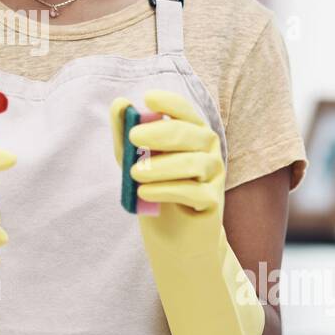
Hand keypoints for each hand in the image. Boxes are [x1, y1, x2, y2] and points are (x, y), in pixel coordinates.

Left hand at [109, 89, 224, 214]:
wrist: (173, 236)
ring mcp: (214, 173)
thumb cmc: (155, 189)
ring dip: (160, 167)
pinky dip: (166, 191)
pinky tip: (145, 193)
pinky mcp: (213, 200)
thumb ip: (125, 132)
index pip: (185, 110)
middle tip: (132, 137)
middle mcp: (207, 147)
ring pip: (192, 163)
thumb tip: (119, 103)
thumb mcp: (133, 159)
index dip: (169, 102)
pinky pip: (193, 191)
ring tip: (134, 174)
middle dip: (159, 133)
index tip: (148, 98)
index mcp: (190, 130)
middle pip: (188, 134)